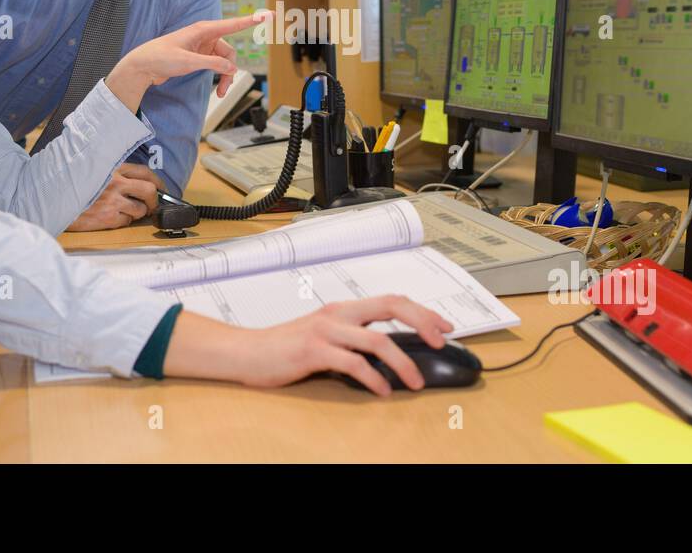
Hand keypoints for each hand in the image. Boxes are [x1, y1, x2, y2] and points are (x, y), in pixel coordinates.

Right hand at [67, 164, 161, 230]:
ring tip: (125, 211)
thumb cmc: (74, 185)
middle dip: (154, 201)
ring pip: (140, 210)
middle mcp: (115, 183)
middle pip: (149, 191)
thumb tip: (139, 182)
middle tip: (152, 205)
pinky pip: (126, 221)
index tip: (161, 188)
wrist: (53, 200)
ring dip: (137, 213)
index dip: (158, 182)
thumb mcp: (94, 170)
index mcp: (113, 168)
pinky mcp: (107, 218)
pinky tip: (111, 216)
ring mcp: (112, 201)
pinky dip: (123, 221)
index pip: (145, 172)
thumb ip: (114, 172)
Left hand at [104, 11, 268, 111]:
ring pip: (224, 61)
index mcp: (203, 30)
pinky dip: (218, 76)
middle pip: (229, 52)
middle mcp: (205, 36)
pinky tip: (217, 88)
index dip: (252, 21)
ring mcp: (202, 47)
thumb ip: (213, 63)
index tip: (268, 15)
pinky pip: (216, 65)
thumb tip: (232, 69)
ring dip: (224, 76)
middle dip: (229, 71)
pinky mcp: (198, 56)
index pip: (233, 25)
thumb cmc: (161, 57)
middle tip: (225, 89)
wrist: (143, 67)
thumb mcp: (189, 61)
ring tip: (220, 93)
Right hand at [166, 295, 454, 395]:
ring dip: (403, 362)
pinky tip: (382, 390)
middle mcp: (339, 313)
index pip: (392, 300)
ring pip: (377, 340)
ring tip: (415, 382)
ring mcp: (326, 330)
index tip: (444, 326)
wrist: (247, 352)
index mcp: (344, 309)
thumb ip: (353, 339)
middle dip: (422, 322)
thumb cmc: (286, 347)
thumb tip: (390, 353)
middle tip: (440, 342)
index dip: (422, 311)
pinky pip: (352, 363)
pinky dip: (373, 378)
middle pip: (391, 306)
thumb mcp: (325, 336)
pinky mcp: (314, 351)